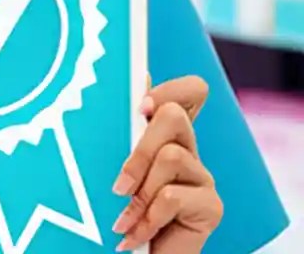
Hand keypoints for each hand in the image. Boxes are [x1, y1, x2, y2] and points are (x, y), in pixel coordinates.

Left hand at [112, 76, 222, 251]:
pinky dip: (146, 218)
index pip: (190, 91)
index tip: (140, 107)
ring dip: (139, 192)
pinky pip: (173, 196)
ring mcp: (201, 177)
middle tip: (118, 184)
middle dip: (139, 147)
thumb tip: (130, 81)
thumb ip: (115, 132)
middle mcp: (187, 149)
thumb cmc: (111, 211)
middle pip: (174, 115)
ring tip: (122, 218)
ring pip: (171, 156)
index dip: (170, 89)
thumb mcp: (105, 167)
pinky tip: (133, 234)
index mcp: (162, 135)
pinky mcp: (210, 206)